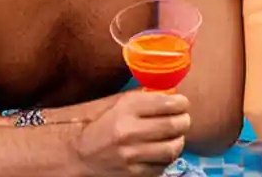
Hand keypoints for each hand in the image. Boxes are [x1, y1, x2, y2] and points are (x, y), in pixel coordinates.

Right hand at [74, 91, 191, 175]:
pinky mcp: (133, 174)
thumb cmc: (98, 123)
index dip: (181, 103)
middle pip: (174, 126)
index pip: (167, 103)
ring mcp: (132, 155)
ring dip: (178, 142)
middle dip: (184, 121)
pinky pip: (162, 167)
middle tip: (183, 120)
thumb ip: (142, 96)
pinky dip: (166, 159)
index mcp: (126, 108)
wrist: (77, 153)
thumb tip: (170, 92)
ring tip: (175, 137)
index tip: (182, 104)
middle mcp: (130, 131)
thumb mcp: (115, 102)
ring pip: (172, 149)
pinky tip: (161, 152)